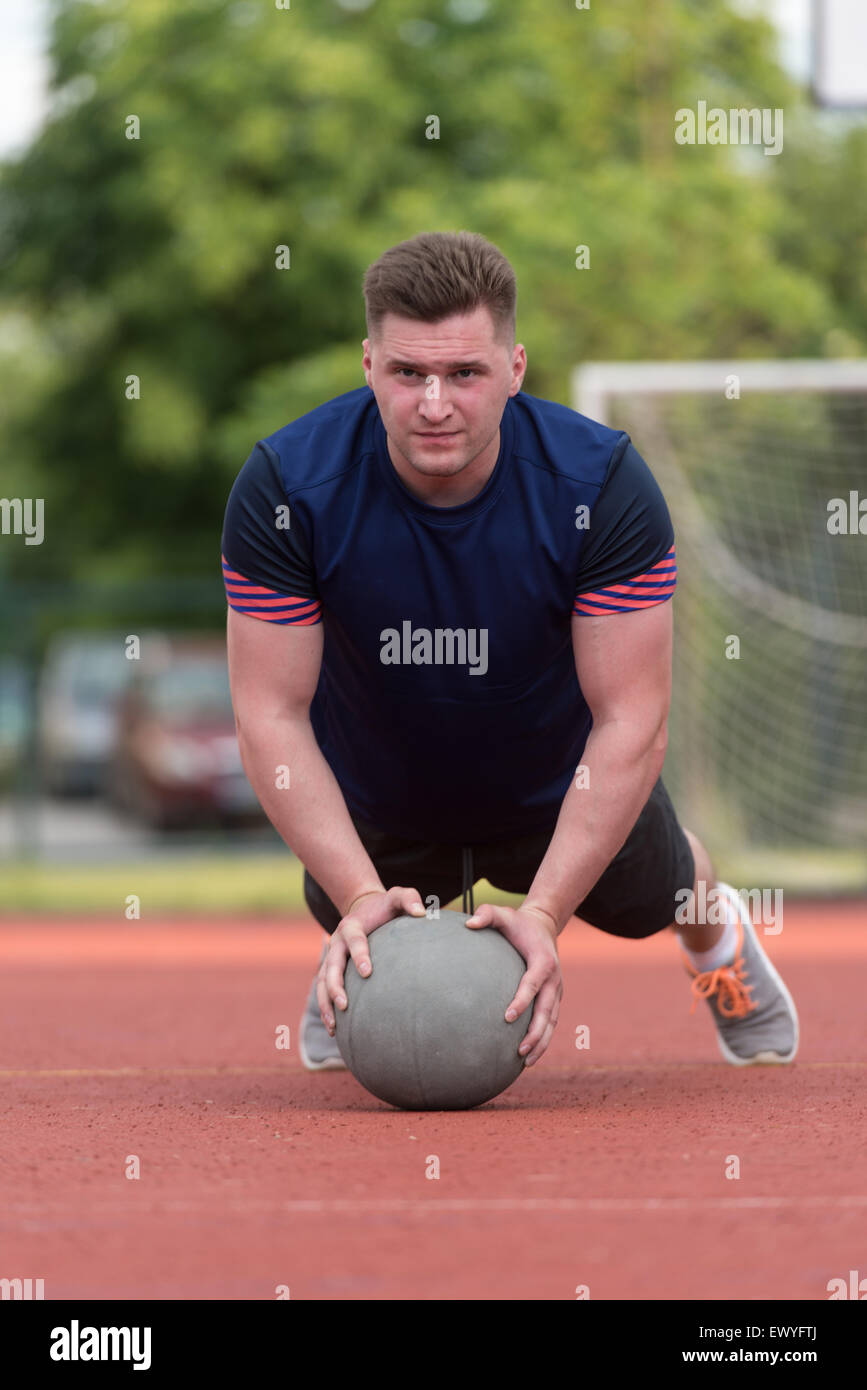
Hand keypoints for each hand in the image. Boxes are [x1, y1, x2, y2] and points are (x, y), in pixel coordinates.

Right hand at [317, 886, 426, 1033]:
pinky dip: (326, 1009)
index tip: (367, 972)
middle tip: (344, 1005)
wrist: (366, 908)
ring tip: (334, 1026)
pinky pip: (324, 990)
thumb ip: (409, 899)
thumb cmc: (386, 906)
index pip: (354, 940)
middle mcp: (337, 942)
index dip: (359, 954)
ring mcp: (332, 957)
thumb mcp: (398, 896)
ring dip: (325, 1003)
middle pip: (330, 965)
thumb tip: (420, 913)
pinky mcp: (331, 970)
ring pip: (322, 982)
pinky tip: (335, 1030)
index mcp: (352, 926)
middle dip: (335, 986)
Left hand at [465, 902, 561, 1065]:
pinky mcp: (553, 998)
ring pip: (552, 1022)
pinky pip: (549, 1021)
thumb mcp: (504, 914)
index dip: (522, 1001)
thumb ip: (487, 914)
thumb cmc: (518, 923)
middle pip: (547, 1011)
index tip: (507, 1017)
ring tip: (525, 1062)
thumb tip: (469, 924)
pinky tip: (526, 1055)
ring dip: (541, 1042)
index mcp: (542, 961)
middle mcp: (553, 979)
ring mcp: (556, 990)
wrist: (544, 926)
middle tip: (519, 1051)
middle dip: (535, 1033)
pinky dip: (542, 1039)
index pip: (533, 984)